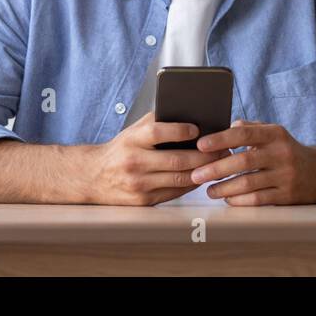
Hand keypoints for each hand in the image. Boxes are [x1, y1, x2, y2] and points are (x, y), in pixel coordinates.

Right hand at [87, 112, 228, 205]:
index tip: (198, 129)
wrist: (92, 176)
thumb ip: (158, 121)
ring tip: (219, 162)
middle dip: (205, 155)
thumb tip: (191, 114)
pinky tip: (202, 176)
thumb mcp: (134, 130)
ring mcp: (138, 184)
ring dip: (203, 171)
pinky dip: (191, 184)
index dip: (181, 131)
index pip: (159, 132)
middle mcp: (134, 162)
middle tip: (223, 149)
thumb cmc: (121, 149)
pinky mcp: (143, 201)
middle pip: (177, 160)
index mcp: (132, 140)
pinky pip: (174, 193)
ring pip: (180, 179)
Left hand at [190, 119, 315, 205]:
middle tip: (196, 174)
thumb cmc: (289, 150)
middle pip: (243, 161)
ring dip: (224, 188)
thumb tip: (225, 127)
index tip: (201, 145)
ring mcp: (285, 176)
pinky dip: (239, 200)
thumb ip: (250, 128)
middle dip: (216, 168)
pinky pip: (258, 199)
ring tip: (209, 190)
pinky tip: (227, 199)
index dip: (221, 139)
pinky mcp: (287, 196)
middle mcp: (281, 153)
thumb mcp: (274, 133)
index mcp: (275, 134)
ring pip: (248, 183)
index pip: (244, 133)